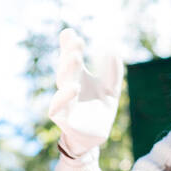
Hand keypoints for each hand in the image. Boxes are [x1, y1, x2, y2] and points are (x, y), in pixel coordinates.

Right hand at [47, 28, 122, 157]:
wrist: (95, 136)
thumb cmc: (100, 109)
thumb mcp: (110, 89)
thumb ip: (112, 71)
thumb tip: (113, 48)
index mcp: (79, 77)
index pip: (72, 58)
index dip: (71, 46)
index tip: (72, 33)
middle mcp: (69, 86)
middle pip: (67, 68)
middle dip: (71, 53)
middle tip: (76, 41)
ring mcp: (64, 101)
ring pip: (62, 83)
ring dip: (67, 70)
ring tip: (74, 57)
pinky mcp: (62, 118)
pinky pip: (58, 107)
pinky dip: (63, 97)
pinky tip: (73, 88)